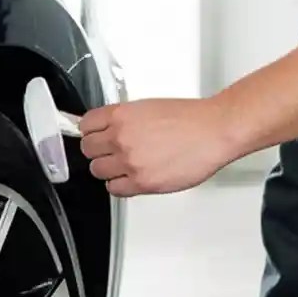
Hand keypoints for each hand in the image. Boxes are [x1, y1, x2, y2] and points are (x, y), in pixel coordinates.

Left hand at [79, 97, 243, 196]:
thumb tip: (108, 129)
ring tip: (122, 166)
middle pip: (88, 149)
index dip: (90, 132)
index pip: (85, 125)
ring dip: (107, 169)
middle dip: (98, 151)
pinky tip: (129, 178)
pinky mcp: (141, 182)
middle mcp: (120, 137)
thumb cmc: (189, 119)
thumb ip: (124, 119)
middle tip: (109, 152)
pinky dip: (119, 185)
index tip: (95, 136)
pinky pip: (114, 188)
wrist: (213, 131)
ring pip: (97, 170)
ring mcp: (129, 161)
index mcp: (120, 115)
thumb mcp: (147, 108)